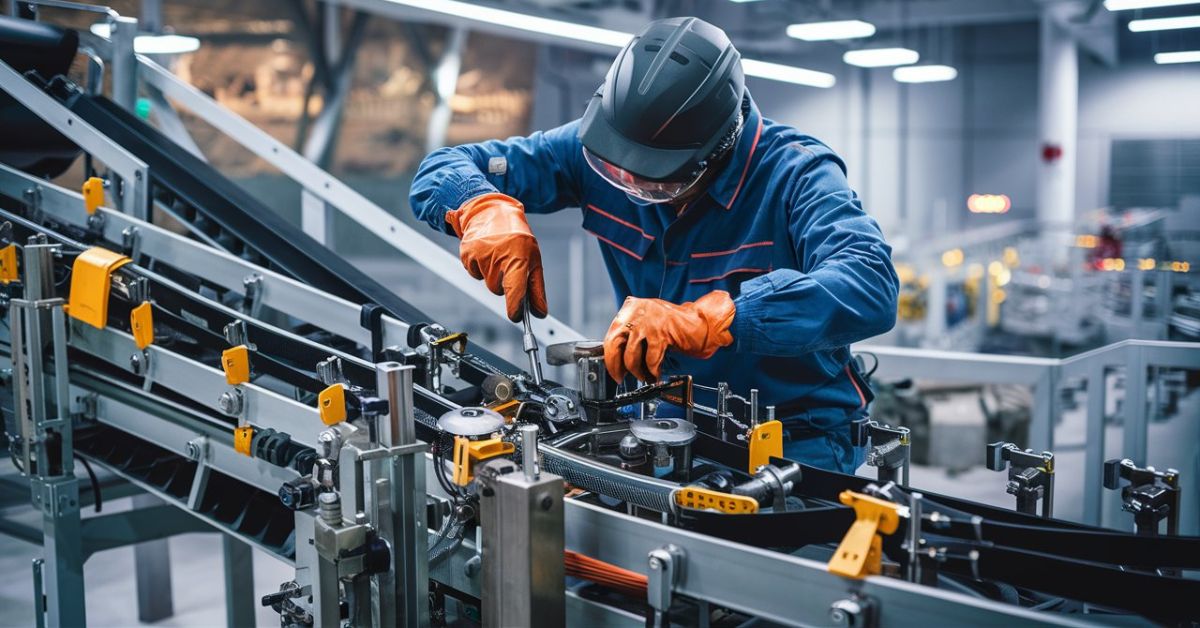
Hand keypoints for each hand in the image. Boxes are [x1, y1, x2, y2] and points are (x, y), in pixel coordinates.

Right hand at [446, 193, 547, 321]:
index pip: (515, 291)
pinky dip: (479, 268)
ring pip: (486, 283)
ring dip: (492, 275)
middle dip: (503, 283)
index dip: (515, 308)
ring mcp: (480, 255)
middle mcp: (498, 256)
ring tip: (497, 256)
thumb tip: (539, 313)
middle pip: (498, 290)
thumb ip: (536, 289)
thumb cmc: (516, 237)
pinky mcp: (467, 253)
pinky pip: (474, 273)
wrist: (492, 213)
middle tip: (507, 264)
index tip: (516, 316)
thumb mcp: (533, 259)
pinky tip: (485, 254)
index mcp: (517, 257)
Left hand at [602, 291, 734, 381]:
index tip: (613, 368)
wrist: (703, 323)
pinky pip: (651, 359)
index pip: (611, 335)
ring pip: (631, 355)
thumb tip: (617, 355)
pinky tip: (656, 374)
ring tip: (644, 376)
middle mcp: (638, 312)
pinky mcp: (662, 333)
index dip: (610, 356)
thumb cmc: (677, 325)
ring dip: (637, 371)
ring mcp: (649, 322)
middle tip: (621, 377)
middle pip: (615, 344)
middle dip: (616, 365)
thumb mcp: (649, 322)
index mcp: (632, 308)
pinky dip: (653, 371)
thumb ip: (633, 333)